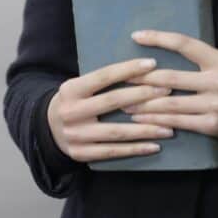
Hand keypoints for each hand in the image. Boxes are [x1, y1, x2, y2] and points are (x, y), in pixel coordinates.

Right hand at [47, 58, 174, 163]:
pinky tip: (154, 146)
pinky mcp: (81, 154)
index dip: (128, 69)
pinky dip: (136, 149)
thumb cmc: (75, 101)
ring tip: (169, 127)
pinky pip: (113, 151)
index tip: (152, 64)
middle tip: (167, 91)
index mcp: (71, 89)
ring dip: (146, 129)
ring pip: (117, 132)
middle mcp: (71, 112)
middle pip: (112, 101)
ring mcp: (75, 135)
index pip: (103, 76)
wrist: (48, 128)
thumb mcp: (79, 86)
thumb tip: (141, 70)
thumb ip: (102, 81)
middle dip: (143, 95)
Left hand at [125, 30, 217, 143]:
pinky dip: (157, 120)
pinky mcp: (212, 125)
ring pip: (170, 103)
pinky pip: (178, 122)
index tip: (137, 36)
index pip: (184, 44)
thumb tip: (159, 56)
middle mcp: (217, 80)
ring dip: (143, 103)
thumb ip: (198, 60)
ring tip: (123, 102)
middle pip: (170, 77)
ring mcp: (215, 104)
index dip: (159, 38)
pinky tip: (141, 119)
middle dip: (141, 78)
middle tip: (120, 77)